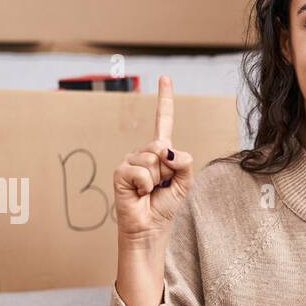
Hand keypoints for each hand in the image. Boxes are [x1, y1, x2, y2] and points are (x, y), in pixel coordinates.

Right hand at [113, 75, 194, 245]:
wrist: (150, 228)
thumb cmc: (165, 206)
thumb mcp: (185, 183)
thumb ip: (184, 162)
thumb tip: (166, 151)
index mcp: (161, 152)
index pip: (163, 121)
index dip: (164, 99)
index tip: (165, 77)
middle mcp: (144, 152)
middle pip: (162, 145)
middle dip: (169, 170)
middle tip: (161, 186)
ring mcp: (130, 160)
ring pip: (153, 159)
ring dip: (157, 180)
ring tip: (150, 191)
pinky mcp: (120, 171)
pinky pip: (142, 171)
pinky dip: (146, 185)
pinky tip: (140, 194)